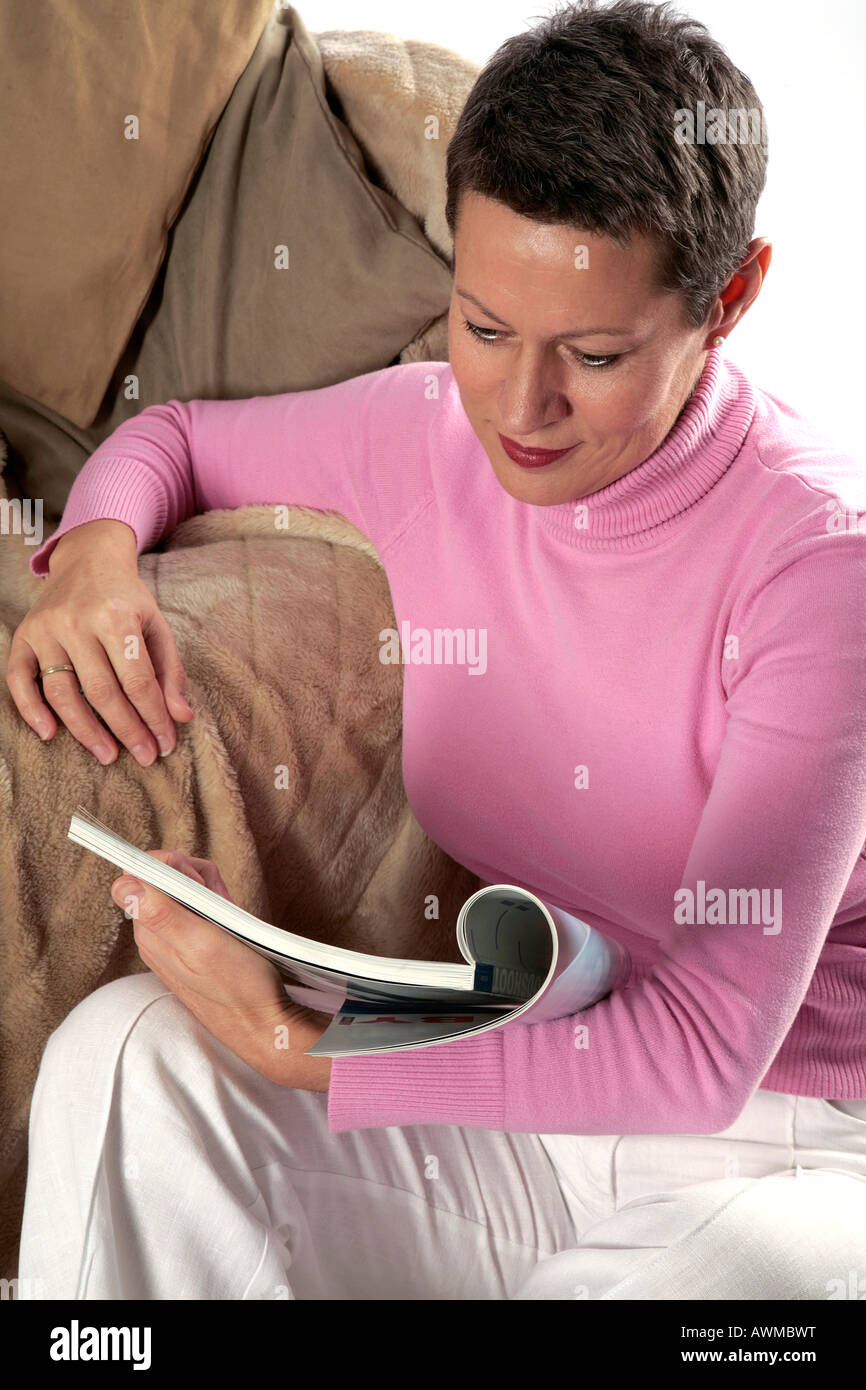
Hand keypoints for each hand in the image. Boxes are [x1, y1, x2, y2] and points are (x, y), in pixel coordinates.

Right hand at [6, 518, 193, 765]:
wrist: (88, 560)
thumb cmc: (127, 599)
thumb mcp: (156, 626)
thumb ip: (170, 672)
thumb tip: (181, 717)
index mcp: (116, 616)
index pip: (138, 681)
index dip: (154, 718)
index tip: (166, 744)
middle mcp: (77, 622)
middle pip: (101, 691)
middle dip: (126, 730)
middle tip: (143, 757)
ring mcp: (46, 629)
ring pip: (61, 693)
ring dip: (85, 731)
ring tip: (108, 755)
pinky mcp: (23, 636)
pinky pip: (19, 679)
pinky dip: (30, 710)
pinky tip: (50, 734)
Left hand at [110, 849, 331, 1091]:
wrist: (263, 1024)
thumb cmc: (239, 985)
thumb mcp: (203, 943)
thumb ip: (161, 913)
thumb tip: (121, 884)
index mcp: (149, 930)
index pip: (141, 872)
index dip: (175, 867)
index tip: (202, 886)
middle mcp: (154, 934)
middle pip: (163, 878)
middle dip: (196, 878)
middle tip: (221, 900)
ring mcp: (171, 940)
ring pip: (181, 892)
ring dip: (209, 891)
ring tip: (228, 911)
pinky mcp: (189, 945)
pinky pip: (194, 910)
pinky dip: (215, 905)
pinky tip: (229, 921)